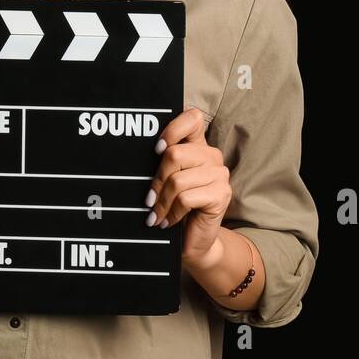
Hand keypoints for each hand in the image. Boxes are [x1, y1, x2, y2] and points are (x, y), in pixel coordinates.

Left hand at [144, 106, 230, 265]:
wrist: (193, 241)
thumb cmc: (175, 208)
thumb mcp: (166, 180)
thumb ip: (162, 162)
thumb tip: (136, 149)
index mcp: (198, 146)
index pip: (192, 118)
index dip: (172, 129)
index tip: (157, 150)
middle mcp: (212, 156)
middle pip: (175, 154)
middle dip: (157, 180)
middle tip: (150, 199)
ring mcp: (220, 175)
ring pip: (178, 180)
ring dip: (162, 202)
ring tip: (157, 214)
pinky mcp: (222, 195)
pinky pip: (186, 198)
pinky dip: (172, 213)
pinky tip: (169, 221)